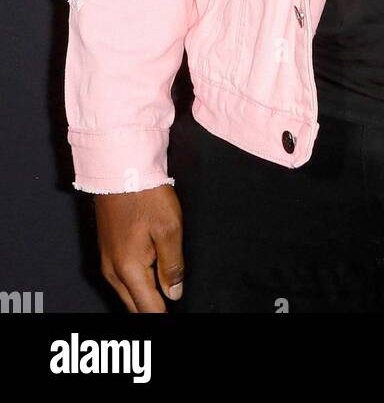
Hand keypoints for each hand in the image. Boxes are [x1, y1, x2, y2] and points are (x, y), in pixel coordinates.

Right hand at [94, 185, 183, 311]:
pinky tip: (153, 276)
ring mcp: (108, 261)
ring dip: (146, 297)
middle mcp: (113, 271)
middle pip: (136, 306)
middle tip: (173, 304)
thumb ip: (173, 266)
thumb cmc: (145, 194)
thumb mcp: (169, 229)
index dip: (165, 316)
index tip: (176, 316)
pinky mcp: (108, 249)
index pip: (149, 310)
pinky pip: (123, 279)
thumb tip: (174, 293)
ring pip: (128, 293)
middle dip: (154, 310)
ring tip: (165, 293)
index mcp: (128, 269)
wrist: (120, 169)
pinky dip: (138, 284)